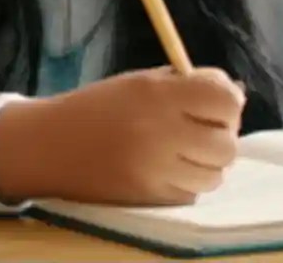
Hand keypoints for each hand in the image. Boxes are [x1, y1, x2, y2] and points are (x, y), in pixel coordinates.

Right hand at [0, 67, 245, 206]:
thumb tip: (234, 95)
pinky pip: (191, 194)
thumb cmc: (95, 108)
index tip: (212, 106)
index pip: (226, 101)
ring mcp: (156, 169)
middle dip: (217, 137)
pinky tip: (160, 171)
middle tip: (195, 132)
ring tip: (177, 153)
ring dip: (204, 165)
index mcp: (156, 94)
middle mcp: (160, 131)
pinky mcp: (150, 198)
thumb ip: (184, 85)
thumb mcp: (137, 83)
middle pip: (227, 144)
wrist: (47, 146)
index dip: (226, 104)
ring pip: (215, 175)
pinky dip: (184, 183)